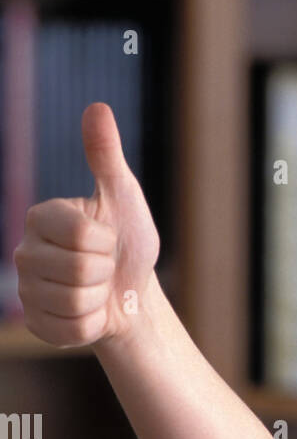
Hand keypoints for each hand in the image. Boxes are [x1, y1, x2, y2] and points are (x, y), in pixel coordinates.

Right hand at [13, 101, 159, 348]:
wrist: (131, 295)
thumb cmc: (127, 242)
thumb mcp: (123, 197)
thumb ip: (106, 156)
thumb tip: (98, 108)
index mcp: (40, 216)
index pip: (82, 236)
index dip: (106, 242)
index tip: (106, 240)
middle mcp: (24, 252)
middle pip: (78, 271)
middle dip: (104, 273)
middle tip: (103, 269)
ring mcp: (27, 291)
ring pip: (76, 303)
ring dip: (99, 300)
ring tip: (97, 290)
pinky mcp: (37, 324)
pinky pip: (73, 330)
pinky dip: (92, 325)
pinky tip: (90, 313)